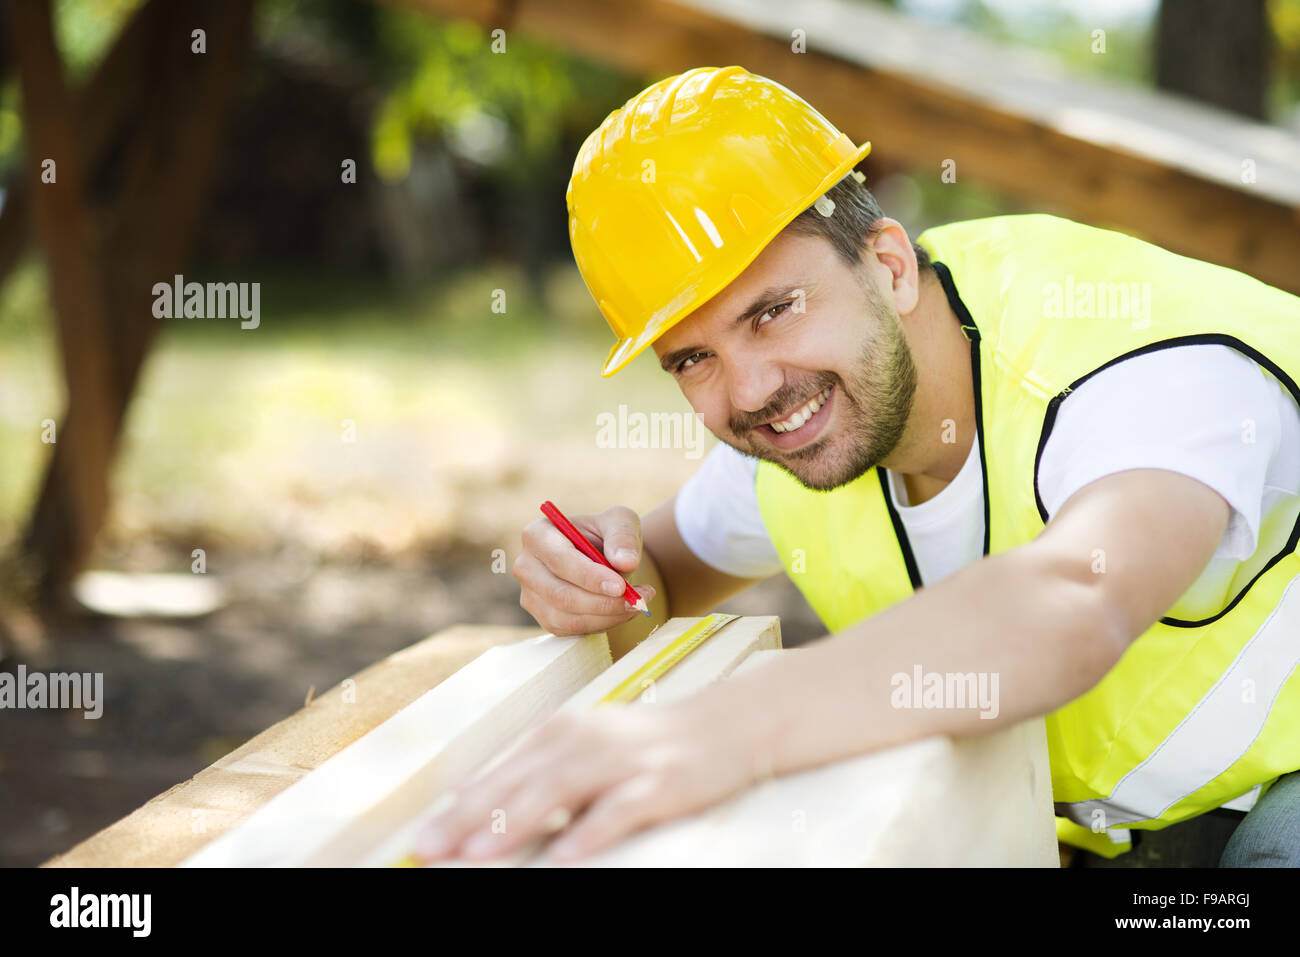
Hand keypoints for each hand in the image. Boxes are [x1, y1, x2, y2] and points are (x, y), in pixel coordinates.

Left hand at [412, 694, 764, 863]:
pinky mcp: (659, 782)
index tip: (422, 837)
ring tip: (478, 853)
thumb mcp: (589, 749)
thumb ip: (539, 772)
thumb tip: (478, 807)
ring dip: (514, 822)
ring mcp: (623, 760)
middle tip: (429, 849)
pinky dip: (588, 833)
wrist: (726, 725)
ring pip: (559, 791)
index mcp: (562, 732)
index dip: (460, 806)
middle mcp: (585, 740)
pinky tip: (563, 858)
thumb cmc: (647, 745)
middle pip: (518, 781)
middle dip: (469, 818)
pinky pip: (618, 811)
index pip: (501, 772)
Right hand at [515, 505, 655, 635]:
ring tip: (638, 603)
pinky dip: (603, 624)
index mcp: (538, 534)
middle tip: (638, 600)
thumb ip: (623, 536)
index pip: (559, 560)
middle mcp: (526, 566)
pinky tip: (623, 611)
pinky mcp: (544, 617)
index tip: (620, 586)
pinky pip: (573, 630)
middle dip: (602, 602)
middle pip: (560, 594)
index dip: (589, 576)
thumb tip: (625, 562)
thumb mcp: (620, 522)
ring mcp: (531, 596)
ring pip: (567, 618)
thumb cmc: (608, 536)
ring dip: (608, 616)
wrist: (605, 558)